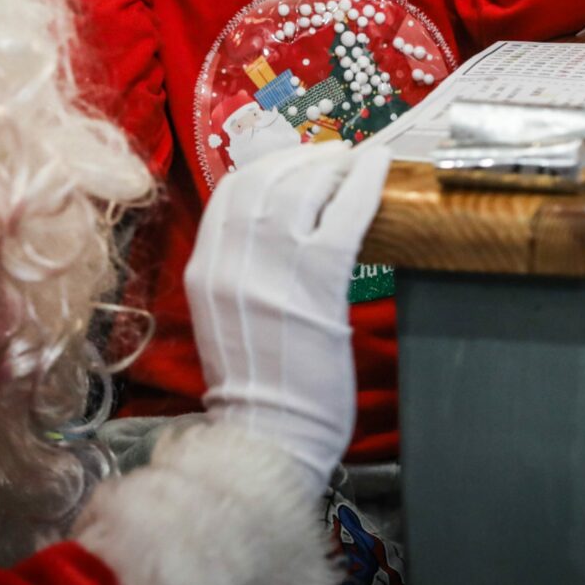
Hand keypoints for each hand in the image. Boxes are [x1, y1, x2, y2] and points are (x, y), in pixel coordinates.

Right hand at [184, 142, 391, 492]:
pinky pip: (344, 214)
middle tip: (332, 152)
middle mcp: (232, 259)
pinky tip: (379, 165)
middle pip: (265, 180)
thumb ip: (236, 273)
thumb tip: (269, 237)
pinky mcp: (317, 280)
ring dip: (333, 165)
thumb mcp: (222, 319)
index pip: (228, 194)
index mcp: (205, 268)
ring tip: (355, 159)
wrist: (266, 432)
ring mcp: (273, 267)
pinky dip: (364, 182)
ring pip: (303, 188)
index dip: (264, 167)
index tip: (291, 161)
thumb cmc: (255, 387)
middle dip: (300, 158)